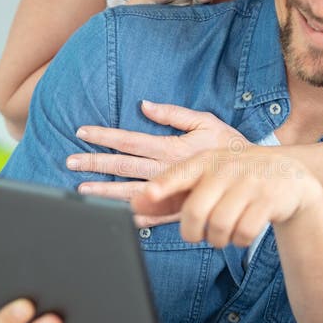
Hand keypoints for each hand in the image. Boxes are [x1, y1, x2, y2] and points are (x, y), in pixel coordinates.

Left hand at [67, 101, 249, 226]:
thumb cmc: (229, 147)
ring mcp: (170, 193)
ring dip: (104, 191)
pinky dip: (131, 217)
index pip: (129, 139)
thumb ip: (174, 114)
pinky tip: (112, 215)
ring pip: (130, 192)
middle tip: (69, 161)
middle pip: (123, 166)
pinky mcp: (177, 211)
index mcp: (170, 147)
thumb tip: (145, 105)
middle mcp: (165, 171)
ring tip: (82, 189)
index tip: (82, 132)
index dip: (104, 136)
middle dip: (94, 163)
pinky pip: (150, 217)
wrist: (253, 179)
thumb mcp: (205, 122)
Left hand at [131, 146, 321, 246]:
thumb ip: (169, 190)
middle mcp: (226, 169)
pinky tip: (241, 233)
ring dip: (217, 239)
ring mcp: (249, 183)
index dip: (162, 186)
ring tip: (221, 234)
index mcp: (205, 161)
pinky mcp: (269, 199)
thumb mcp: (204, 176)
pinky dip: (239, 240)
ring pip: (219, 226)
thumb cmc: (235, 179)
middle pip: (196, 211)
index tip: (146, 195)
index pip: (179, 173)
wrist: (289, 175)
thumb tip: (134, 205)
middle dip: (192, 232)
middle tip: (197, 235)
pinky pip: (244, 232)